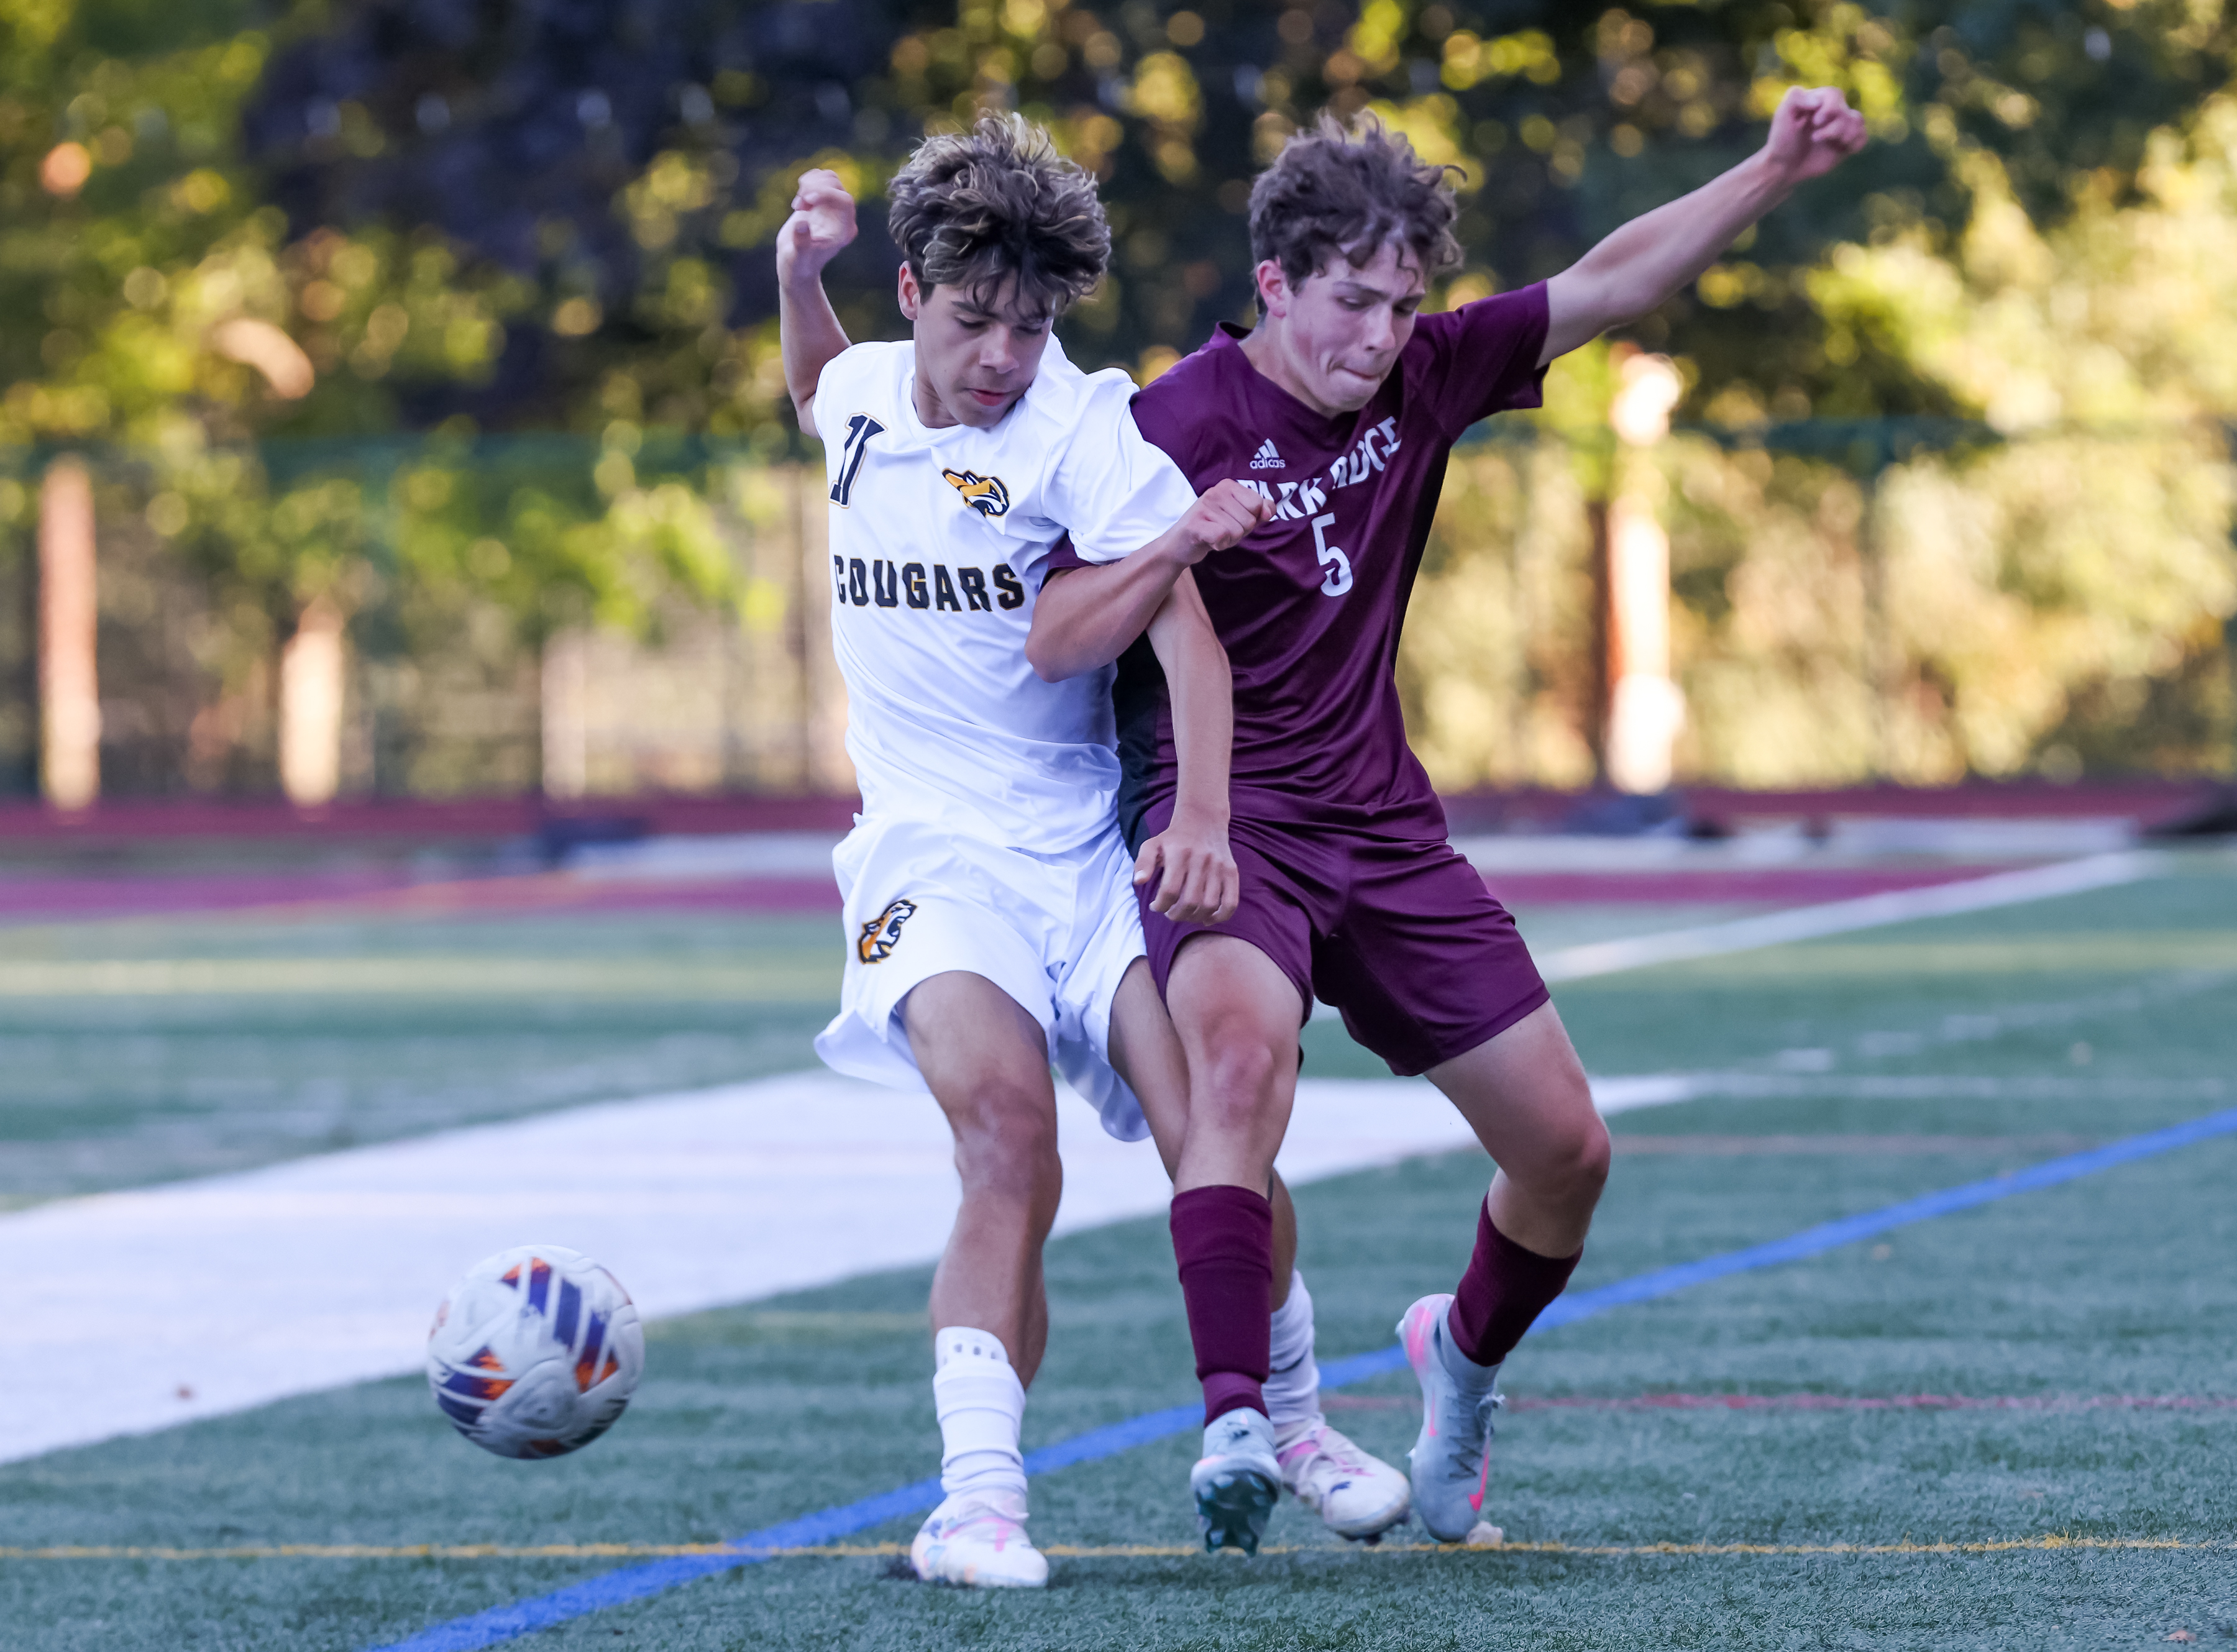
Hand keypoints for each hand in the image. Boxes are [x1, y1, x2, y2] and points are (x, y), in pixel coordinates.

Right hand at [777, 169, 857, 285]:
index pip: (845, 201)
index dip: (827, 193)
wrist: (795, 264)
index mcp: (844, 231)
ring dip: (809, 184)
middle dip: (813, 188)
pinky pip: (819, 179)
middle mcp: (842, 217)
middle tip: (798, 207)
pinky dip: (807, 182)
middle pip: (835, 185)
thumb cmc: (799, 265)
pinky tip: (799, 202)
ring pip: (828, 178)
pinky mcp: (821, 201)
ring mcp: (832, 207)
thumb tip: (802, 222)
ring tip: (798, 206)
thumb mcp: (797, 257)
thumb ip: (801, 241)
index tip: (807, 197)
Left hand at [1134, 811, 1238, 925]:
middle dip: (1176, 915)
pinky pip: (1231, 902)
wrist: (1203, 819)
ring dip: (1195, 917)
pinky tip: (1207, 918)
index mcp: (1179, 853)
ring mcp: (1219, 866)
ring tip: (1185, 914)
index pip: (1169, 891)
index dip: (1160, 905)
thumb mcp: (1152, 845)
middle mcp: (1201, 859)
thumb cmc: (1173, 839)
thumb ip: (1143, 863)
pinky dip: (1220, 916)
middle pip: (1190, 901)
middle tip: (1170, 913)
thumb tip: (1138, 882)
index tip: (1156, 906)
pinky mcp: (1231, 871)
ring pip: (1209, 905)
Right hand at [1172, 479, 1274, 564]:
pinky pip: (1222, 536)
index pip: (1258, 504)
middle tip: (1222, 530)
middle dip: (1240, 532)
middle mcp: (1215, 491)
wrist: (1182, 544)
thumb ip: (1261, 511)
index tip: (1233, 520)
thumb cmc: (1214, 528)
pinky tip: (1209, 541)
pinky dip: (1219, 545)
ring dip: (1229, 540)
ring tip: (1214, 535)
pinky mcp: (1195, 523)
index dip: (1251, 519)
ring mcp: (1204, 506)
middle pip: (1249, 520)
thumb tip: (1269, 510)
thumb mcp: (1241, 518)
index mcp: (1228, 486)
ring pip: (1237, 531)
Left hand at [1762, 86, 1866, 184]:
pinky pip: (1862, 137)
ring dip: (1844, 135)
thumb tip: (1819, 101)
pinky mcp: (1846, 143)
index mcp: (1818, 100)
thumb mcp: (1781, 116)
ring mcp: (1840, 127)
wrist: (1784, 167)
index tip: (1816, 122)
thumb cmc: (1781, 140)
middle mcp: (1832, 111)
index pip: (1835, 94)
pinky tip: (1840, 149)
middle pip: (1847, 111)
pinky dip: (1855, 143)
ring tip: (1828, 144)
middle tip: (1814, 138)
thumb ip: (1795, 98)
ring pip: (1858, 121)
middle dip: (1834, 127)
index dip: (1830, 107)